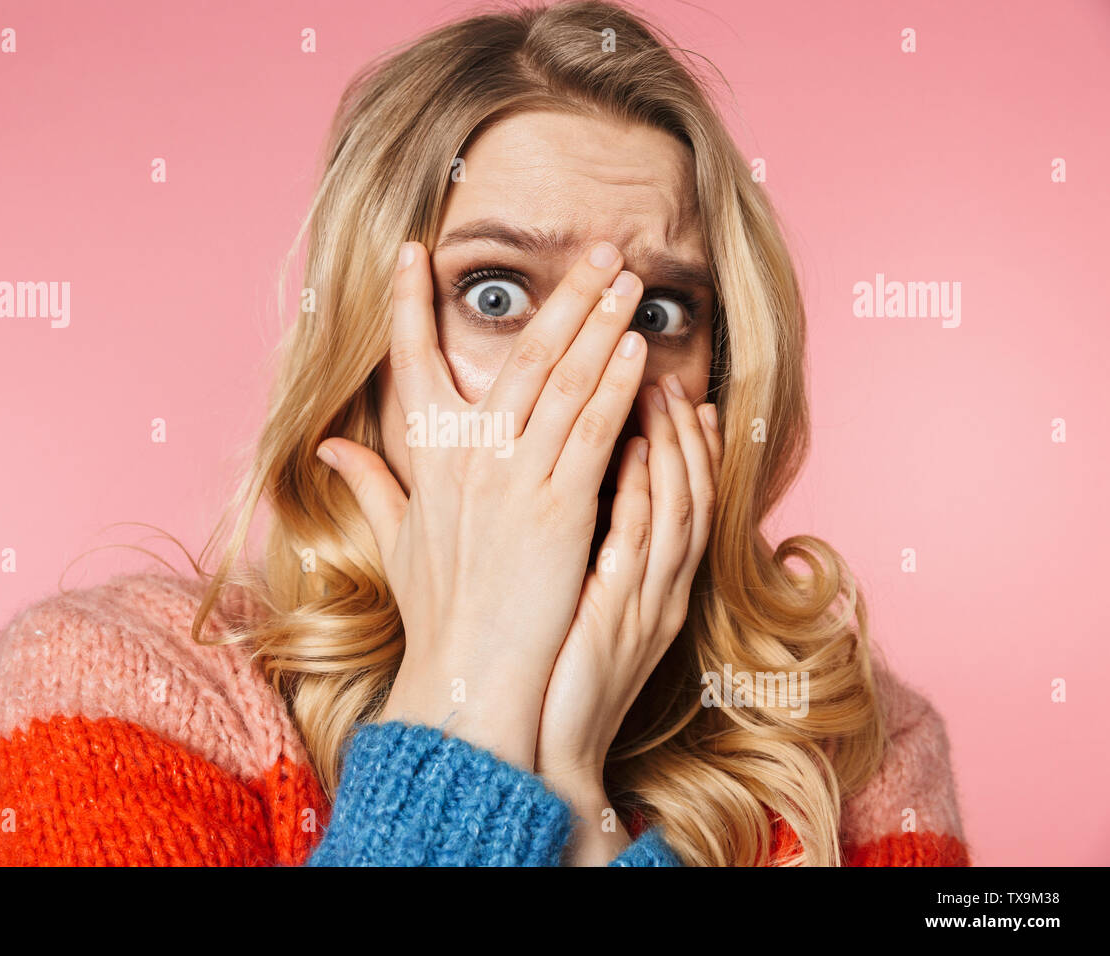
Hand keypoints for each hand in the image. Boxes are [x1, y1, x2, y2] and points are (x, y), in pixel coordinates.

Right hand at [317, 239, 648, 770]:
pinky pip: (590, 430)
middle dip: (558, 295)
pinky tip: (633, 346)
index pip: (411, 363)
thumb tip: (332, 447)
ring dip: (598, 323)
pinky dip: (613, 385)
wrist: (468, 675)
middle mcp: (467, 458)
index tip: (413, 250)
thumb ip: (369, 485)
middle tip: (593, 247)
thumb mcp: (396, 542)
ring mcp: (512, 479)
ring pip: (560, 381)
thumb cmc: (438, 613)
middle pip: (516, 355)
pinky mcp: (558, 509)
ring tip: (625, 277)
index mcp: (427, 460)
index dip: (409, 304)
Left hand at [535, 371, 722, 862]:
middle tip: (659, 362)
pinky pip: (639, 543)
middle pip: (686, 486)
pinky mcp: (619, 617)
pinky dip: (639, 490)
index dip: (677, 438)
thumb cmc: (547, 674)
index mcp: (647, 582)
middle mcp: (658, 587)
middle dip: (678, 422)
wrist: (537, 749)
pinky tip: (629, 446)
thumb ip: (569, 547)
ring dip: (666, 439)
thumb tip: (556, 496)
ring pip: (674, 503)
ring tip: (650, 381)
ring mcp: (645, 602)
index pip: (676, 494)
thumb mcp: (563, 603)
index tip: (662, 385)